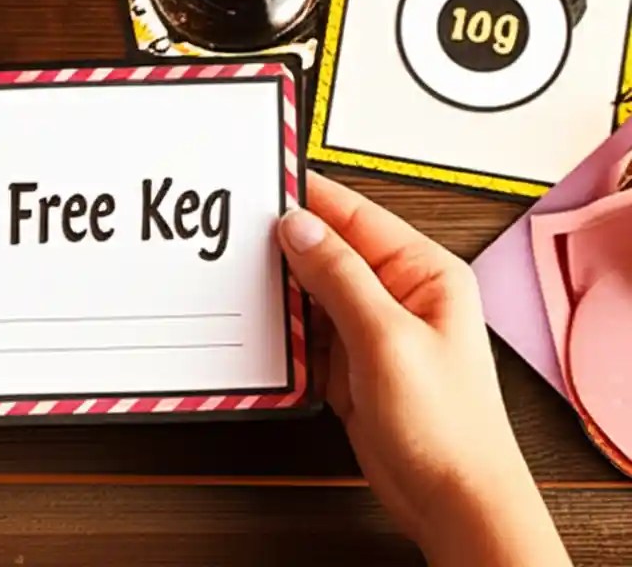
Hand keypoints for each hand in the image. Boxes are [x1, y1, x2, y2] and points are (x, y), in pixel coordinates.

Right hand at [277, 172, 569, 566]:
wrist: (450, 499)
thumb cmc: (446, 424)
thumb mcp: (386, 338)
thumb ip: (339, 276)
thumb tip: (300, 226)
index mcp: (424, 272)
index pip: (356, 216)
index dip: (309, 200)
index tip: (261, 189)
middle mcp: (398, 294)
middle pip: (328, 253)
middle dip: (285, 252)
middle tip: (237, 246)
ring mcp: (372, 331)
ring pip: (311, 295)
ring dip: (281, 298)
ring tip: (244, 295)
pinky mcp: (350, 365)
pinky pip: (305, 336)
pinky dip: (283, 337)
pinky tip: (263, 338)